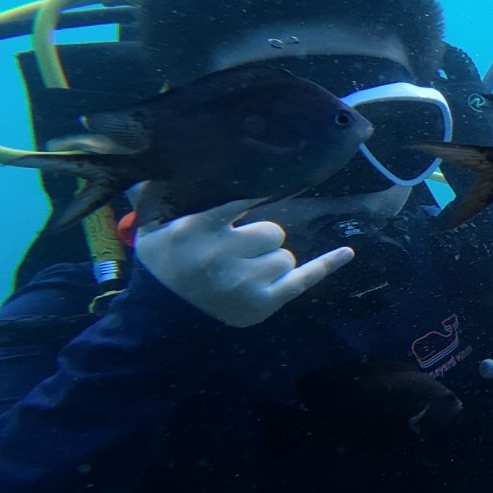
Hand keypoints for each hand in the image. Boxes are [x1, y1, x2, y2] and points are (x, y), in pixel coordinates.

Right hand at [134, 198, 351, 327]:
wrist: (161, 327)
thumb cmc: (158, 270)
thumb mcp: (146, 230)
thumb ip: (150, 196)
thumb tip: (149, 166)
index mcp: (197, 229)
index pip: (243, 200)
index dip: (257, 197)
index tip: (272, 180)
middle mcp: (223, 255)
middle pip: (272, 232)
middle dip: (259, 240)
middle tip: (238, 252)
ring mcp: (245, 282)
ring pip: (284, 256)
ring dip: (269, 261)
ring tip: (242, 273)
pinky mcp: (263, 304)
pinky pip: (304, 278)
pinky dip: (326, 265)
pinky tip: (346, 252)